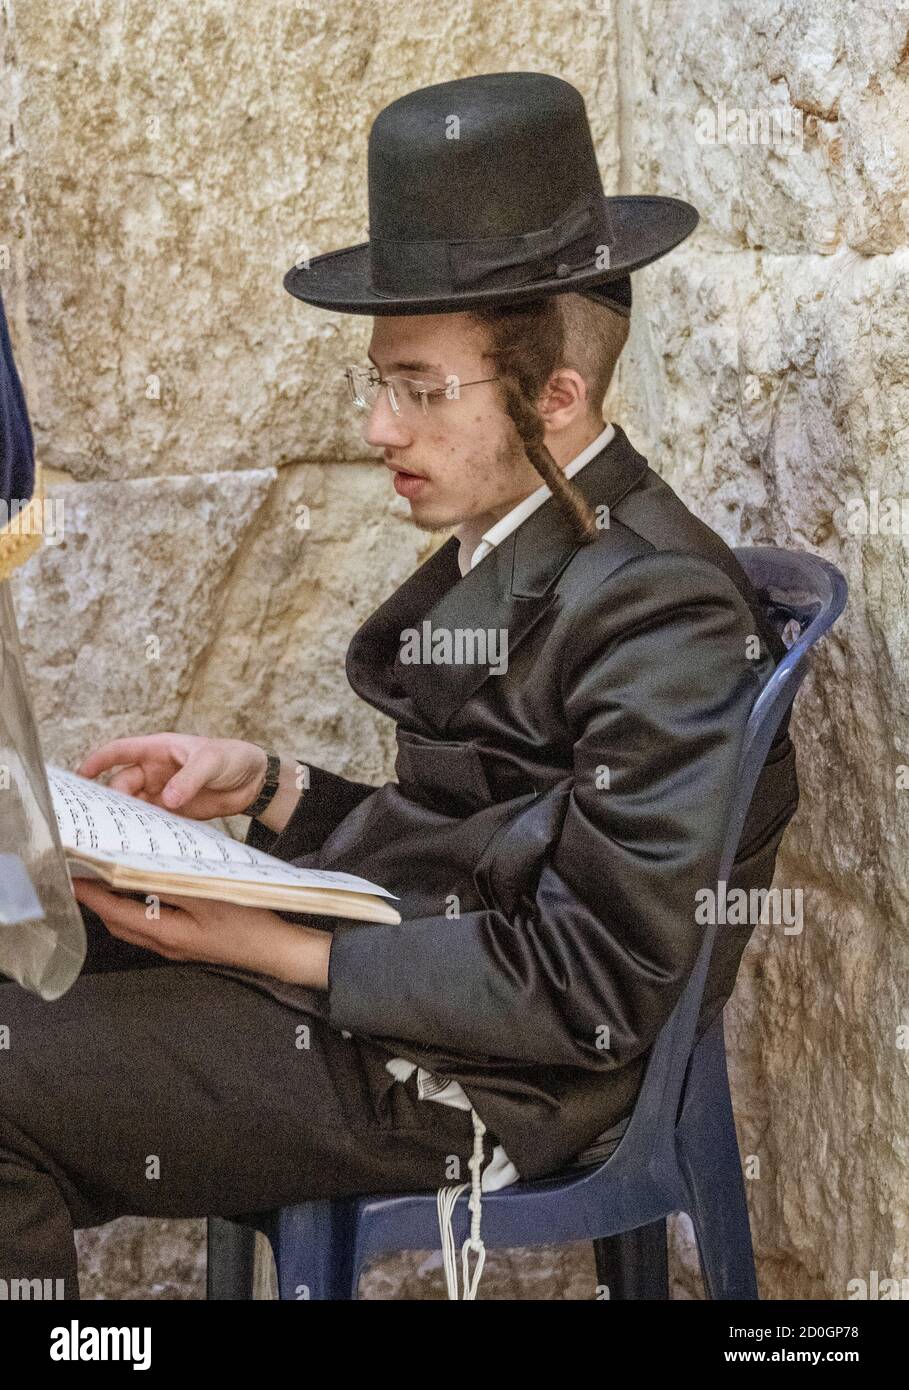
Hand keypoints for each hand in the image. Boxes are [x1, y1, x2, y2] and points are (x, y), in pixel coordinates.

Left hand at [72, 879, 331, 986]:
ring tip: (108, 875)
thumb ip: (171, 883)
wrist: (278, 950)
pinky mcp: (187, 943)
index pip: (115, 912)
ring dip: (117, 902)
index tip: (72, 875)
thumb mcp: (210, 896)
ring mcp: (176, 947)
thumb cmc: (250, 922)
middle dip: (98, 898)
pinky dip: (138, 907)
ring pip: (133, 924)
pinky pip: (151, 924)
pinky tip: (146, 888)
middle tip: (85, 870)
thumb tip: (134, 871)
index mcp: (167, 934)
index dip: (91, 894)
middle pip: (118, 921)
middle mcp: (165, 945)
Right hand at [75, 733, 269, 820]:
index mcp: (158, 750)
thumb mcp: (211, 762)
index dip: (99, 760)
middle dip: (113, 799)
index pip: (121, 751)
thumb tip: (166, 799)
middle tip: (108, 819)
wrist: (253, 781)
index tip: (81, 774)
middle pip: (122, 785)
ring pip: (133, 805)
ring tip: (119, 835)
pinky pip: (151, 820)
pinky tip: (140, 843)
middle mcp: (154, 771)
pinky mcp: (172, 812)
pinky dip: (145, 830)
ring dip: (126, 818)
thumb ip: (189, 779)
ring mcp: (161, 792)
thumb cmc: (231, 758)